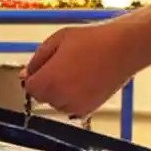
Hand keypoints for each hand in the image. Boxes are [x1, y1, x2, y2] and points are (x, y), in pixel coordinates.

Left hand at [21, 22, 147, 117]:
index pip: (29, 86)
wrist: (125, 48)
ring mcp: (74, 106)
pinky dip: (75, 97)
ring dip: (61, 91)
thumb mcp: (58, 40)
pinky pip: (72, 107)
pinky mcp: (89, 110)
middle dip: (48, 83)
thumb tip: (26, 74)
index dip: (36, 75)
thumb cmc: (93, 40)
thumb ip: (37, 59)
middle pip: (43, 96)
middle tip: (66, 63)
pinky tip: (86, 80)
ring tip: (79, 70)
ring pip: (57, 103)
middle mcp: (59, 98)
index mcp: (48, 81)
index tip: (46, 65)